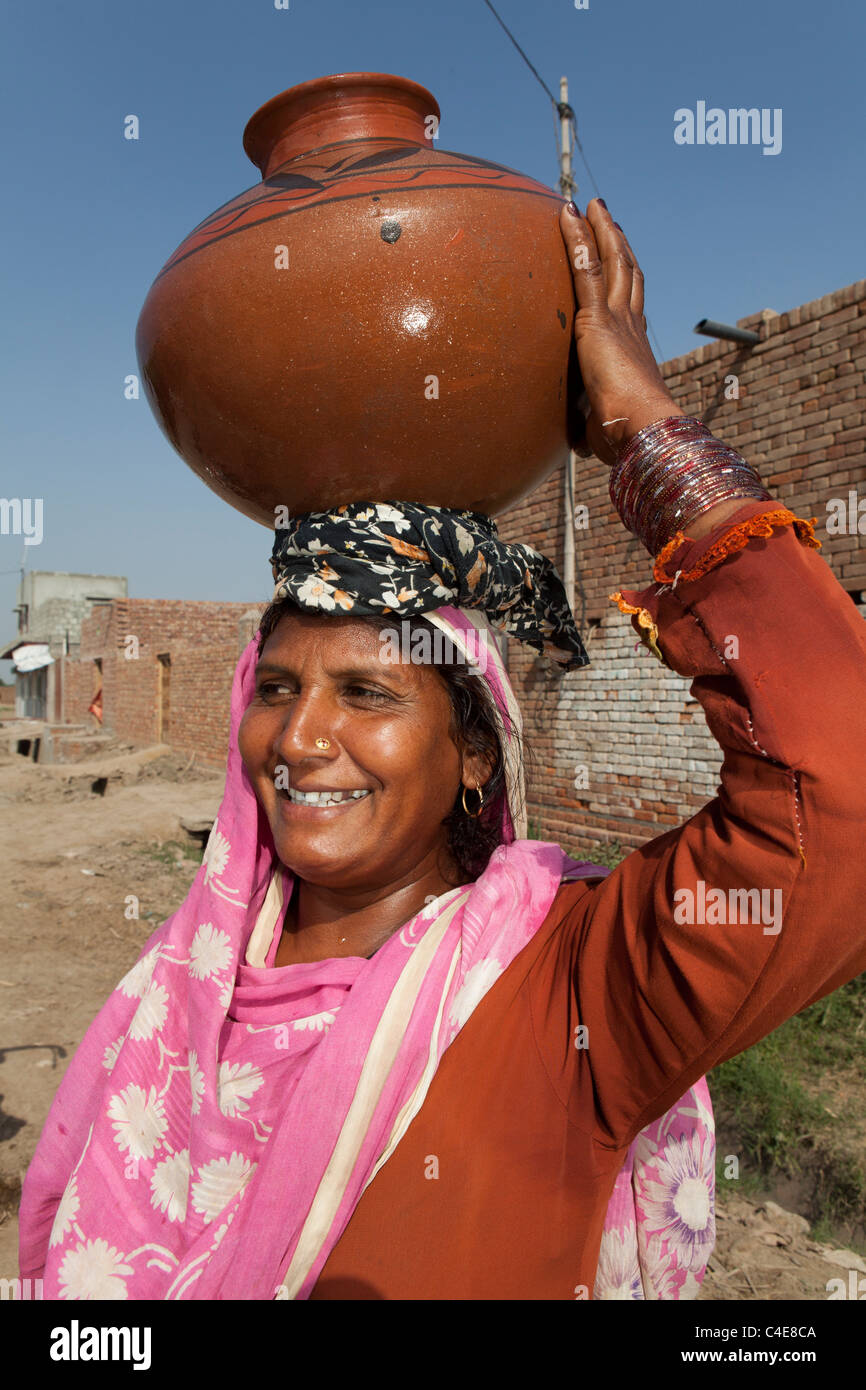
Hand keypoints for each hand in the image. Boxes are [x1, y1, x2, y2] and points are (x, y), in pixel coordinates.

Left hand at [559, 198, 682, 465]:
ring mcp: (617, 318)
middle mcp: (632, 326)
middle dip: (618, 243)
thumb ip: (591, 424)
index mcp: (635, 350)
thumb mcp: (603, 426)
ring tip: (591, 205)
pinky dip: (577, 238)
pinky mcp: (597, 318)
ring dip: (601, 229)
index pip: (632, 306)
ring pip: (611, 260)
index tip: (622, 262)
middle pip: (628, 272)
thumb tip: (580, 442)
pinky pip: (585, 267)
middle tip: (608, 218)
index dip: (628, 281)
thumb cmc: (625, 437)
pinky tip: (567, 214)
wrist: (641, 430)